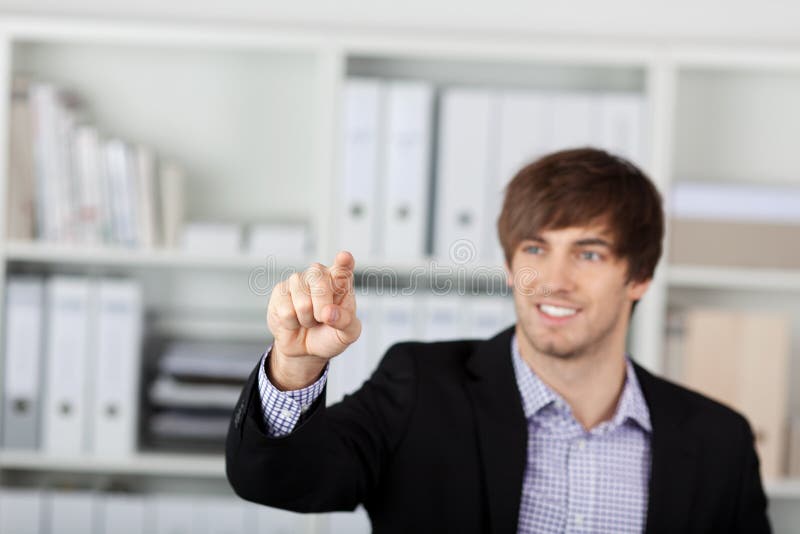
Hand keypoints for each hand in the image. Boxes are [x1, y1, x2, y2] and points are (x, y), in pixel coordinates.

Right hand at [266, 251, 360, 388]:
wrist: (306, 348)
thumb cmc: (330, 334)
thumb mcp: (347, 334)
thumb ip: (345, 322)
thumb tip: (328, 313)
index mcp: (341, 281)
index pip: (343, 268)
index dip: (343, 262)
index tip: (344, 258)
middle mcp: (319, 275)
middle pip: (321, 283)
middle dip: (323, 309)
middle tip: (323, 319)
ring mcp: (298, 281)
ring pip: (303, 303)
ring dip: (307, 319)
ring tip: (309, 320)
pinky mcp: (280, 291)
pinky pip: (287, 312)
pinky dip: (292, 323)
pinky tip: (294, 321)